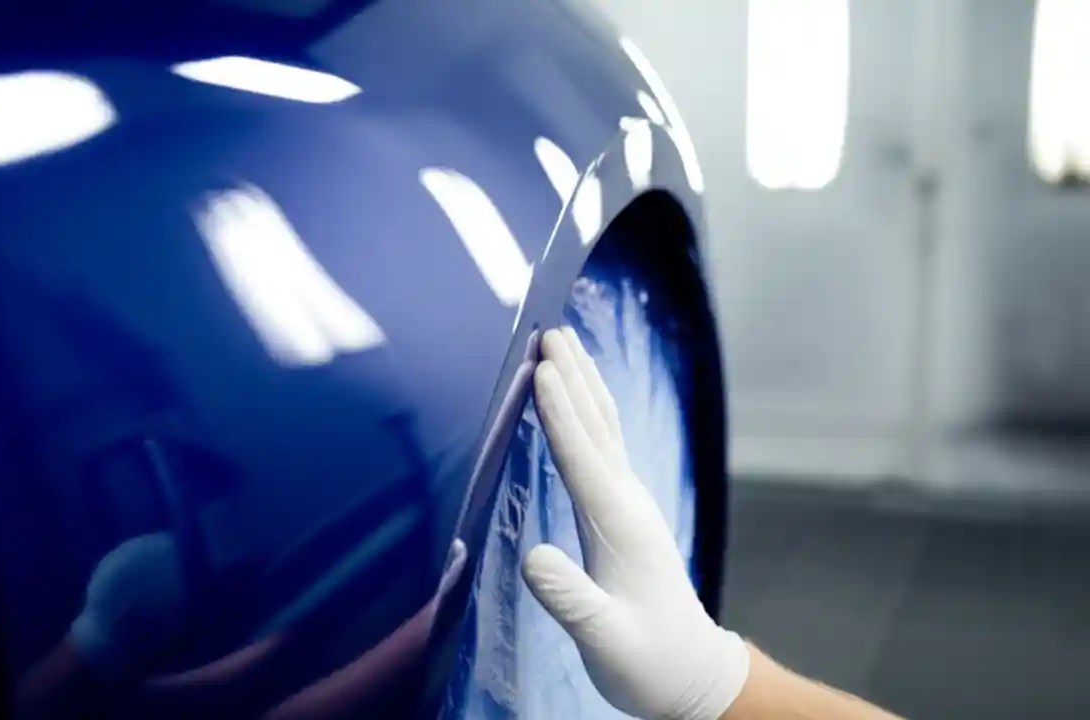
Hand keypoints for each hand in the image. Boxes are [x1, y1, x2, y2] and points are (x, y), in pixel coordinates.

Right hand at [521, 328, 747, 719]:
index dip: (559, 410)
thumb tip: (531, 556)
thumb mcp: (603, 640)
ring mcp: (628, 505)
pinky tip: (576, 403)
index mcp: (618, 523)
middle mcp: (626, 502)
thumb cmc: (645, 662)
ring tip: (563, 346)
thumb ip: (569, 599)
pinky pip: (602, 449)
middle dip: (573, 375)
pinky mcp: (622, 514)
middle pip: (598, 425)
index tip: (540, 365)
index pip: (583, 455)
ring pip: (604, 429)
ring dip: (582, 385)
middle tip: (550, 329)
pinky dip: (585, 414)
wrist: (688, 674)